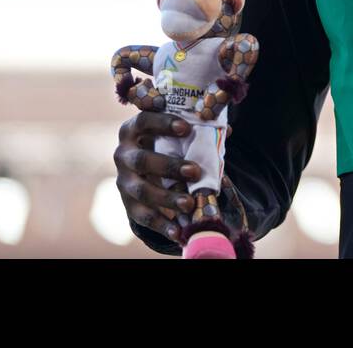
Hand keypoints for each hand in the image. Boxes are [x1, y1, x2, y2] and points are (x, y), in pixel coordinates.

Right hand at [114, 111, 200, 242]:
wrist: (140, 169)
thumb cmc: (162, 143)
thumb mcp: (172, 135)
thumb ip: (195, 131)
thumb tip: (229, 131)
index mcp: (133, 129)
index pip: (144, 120)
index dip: (163, 123)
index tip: (186, 127)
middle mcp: (123, 154)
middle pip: (142, 160)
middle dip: (169, 166)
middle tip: (195, 171)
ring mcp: (124, 181)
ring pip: (142, 191)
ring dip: (167, 198)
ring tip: (189, 203)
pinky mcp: (128, 204)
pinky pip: (142, 216)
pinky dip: (161, 225)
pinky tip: (178, 232)